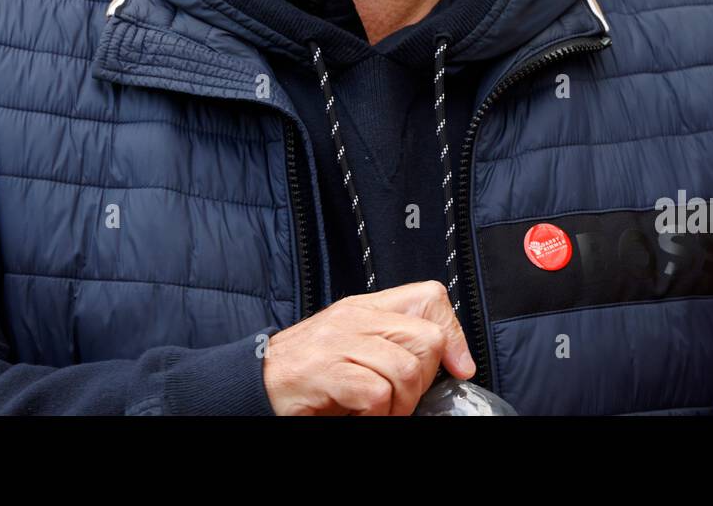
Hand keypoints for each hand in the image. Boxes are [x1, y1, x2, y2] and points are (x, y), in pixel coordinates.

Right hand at [261, 280, 476, 414]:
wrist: (254, 384)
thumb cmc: (308, 374)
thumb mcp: (355, 349)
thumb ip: (394, 344)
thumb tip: (452, 360)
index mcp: (365, 308)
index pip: (429, 296)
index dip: (454, 334)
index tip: (458, 368)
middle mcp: (354, 318)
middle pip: (426, 337)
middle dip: (423, 381)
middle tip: (400, 400)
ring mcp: (338, 342)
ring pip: (406, 369)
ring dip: (399, 405)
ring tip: (379, 412)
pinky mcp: (324, 370)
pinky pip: (375, 392)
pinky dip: (376, 414)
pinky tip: (359, 415)